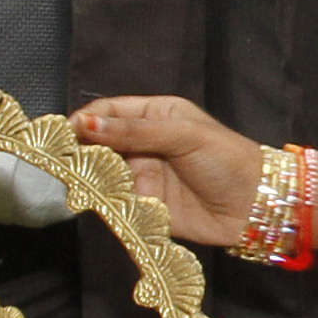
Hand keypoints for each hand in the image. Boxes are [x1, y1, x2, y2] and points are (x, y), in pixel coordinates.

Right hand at [73, 95, 267, 245]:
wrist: (255, 206)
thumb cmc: (226, 159)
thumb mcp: (182, 135)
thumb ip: (134, 132)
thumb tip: (86, 125)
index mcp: (156, 115)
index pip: (109, 111)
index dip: (86, 120)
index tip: (63, 133)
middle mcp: (145, 144)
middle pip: (101, 143)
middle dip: (81, 150)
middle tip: (62, 159)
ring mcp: (144, 175)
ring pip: (104, 173)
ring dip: (90, 177)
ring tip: (76, 181)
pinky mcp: (145, 206)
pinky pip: (117, 202)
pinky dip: (104, 202)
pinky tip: (96, 201)